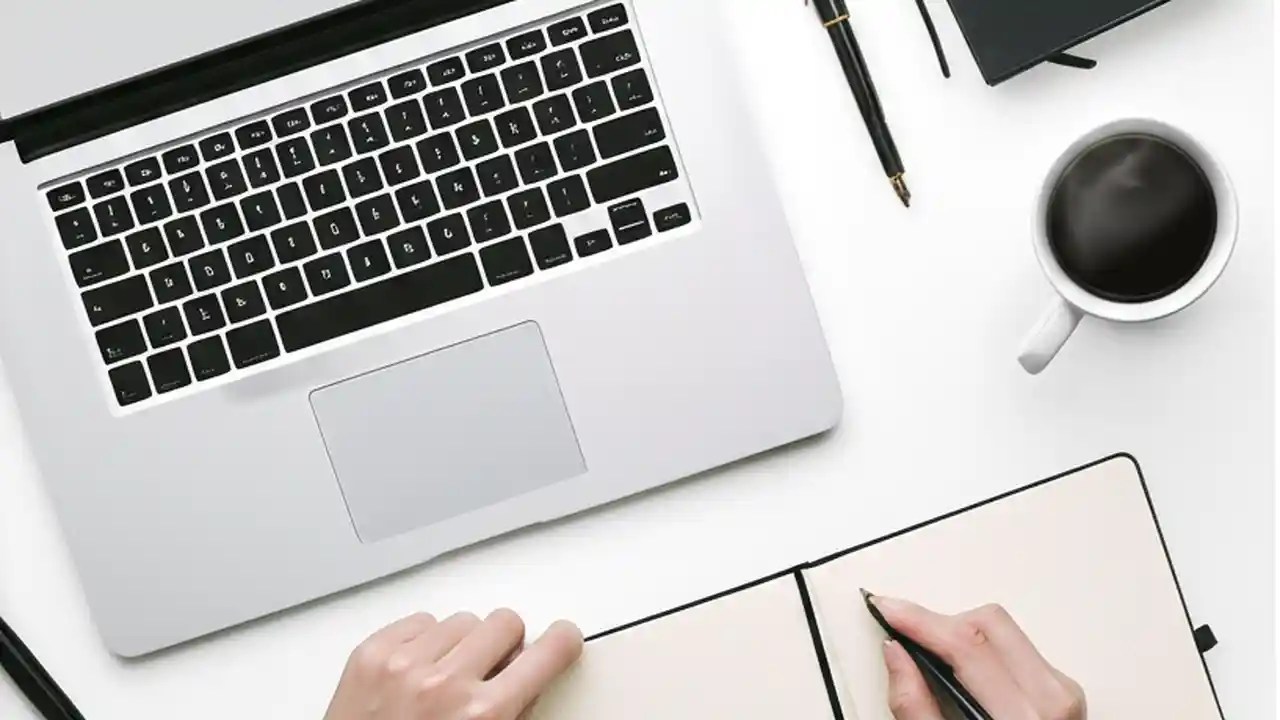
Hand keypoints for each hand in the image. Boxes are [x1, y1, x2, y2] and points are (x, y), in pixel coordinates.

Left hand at [324, 609, 582, 719]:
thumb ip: (514, 714)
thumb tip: (529, 678)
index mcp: (484, 717)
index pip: (547, 653)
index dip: (561, 643)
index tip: (561, 640)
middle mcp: (445, 684)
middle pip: (504, 622)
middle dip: (504, 645)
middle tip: (490, 670)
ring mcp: (404, 664)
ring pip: (461, 620)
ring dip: (460, 645)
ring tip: (443, 679)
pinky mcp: (371, 654)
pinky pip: (419, 621)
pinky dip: (422, 642)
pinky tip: (415, 674)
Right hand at [872, 597, 1085, 719]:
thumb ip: (914, 705)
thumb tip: (895, 654)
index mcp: (1023, 716)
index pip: (966, 644)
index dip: (919, 621)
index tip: (888, 609)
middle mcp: (1052, 697)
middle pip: (987, 623)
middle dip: (939, 623)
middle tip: (903, 630)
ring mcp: (1063, 690)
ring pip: (1002, 628)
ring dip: (960, 633)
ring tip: (932, 654)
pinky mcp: (1063, 688)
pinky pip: (1016, 645)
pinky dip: (982, 647)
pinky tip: (964, 667)